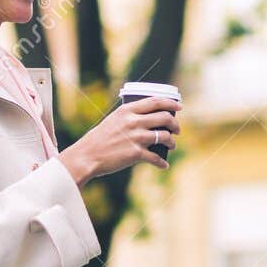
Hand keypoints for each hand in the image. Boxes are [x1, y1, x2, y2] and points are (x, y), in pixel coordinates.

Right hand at [59, 97, 179, 183]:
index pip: (155, 101)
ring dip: (172, 142)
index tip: (179, 107)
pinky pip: (156, 158)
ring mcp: (136, 137)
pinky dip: (162, 163)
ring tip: (171, 145)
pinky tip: (164, 165)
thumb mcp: (113, 120)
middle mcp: (134, 122)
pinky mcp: (136, 154)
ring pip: (164, 136)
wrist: (87, 156)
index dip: (170, 103)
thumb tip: (150, 120)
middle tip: (176, 129)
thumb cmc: (99, 139)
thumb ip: (130, 117)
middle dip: (175, 124)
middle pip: (164, 118)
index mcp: (127, 110)